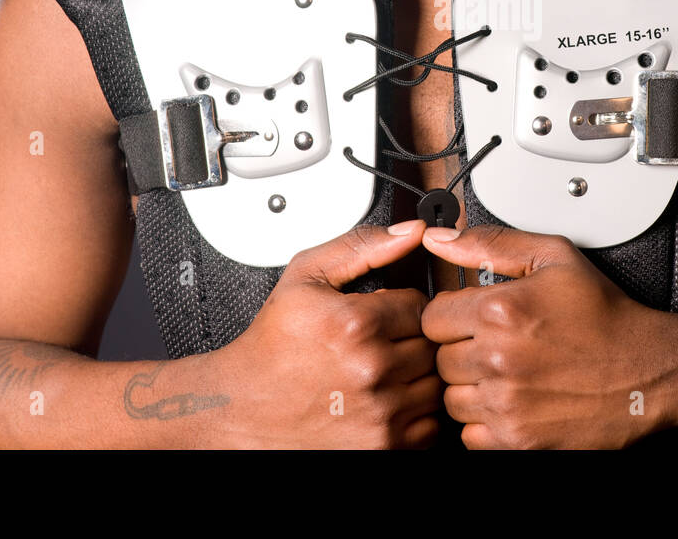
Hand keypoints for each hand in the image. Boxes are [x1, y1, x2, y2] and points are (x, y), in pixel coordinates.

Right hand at [210, 219, 442, 447]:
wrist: (243, 408)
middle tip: (383, 343)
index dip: (403, 307)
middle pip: (432, 343)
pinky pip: (430, 422)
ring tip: (382, 371)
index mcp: (356, 324)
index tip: (384, 316)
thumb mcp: (305, 277)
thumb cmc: (272, 347)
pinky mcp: (384, 446)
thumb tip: (411, 231)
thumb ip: (360, 246)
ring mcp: (381, 413)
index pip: (422, 305)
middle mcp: (372, 370)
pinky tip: (385, 400)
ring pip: (435, 382)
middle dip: (411, 339)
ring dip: (417, 375)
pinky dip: (414, 412)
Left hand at [421, 225, 677, 447]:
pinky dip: (485, 422)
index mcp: (501, 310)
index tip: (473, 320)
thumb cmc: (605, 316)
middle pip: (439, 359)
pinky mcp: (517, 439)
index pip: (431, 317)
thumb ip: (492, 243)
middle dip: (463, 350)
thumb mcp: (554, 258)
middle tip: (498, 346)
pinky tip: (512, 401)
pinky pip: (469, 434)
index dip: (452, 316)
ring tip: (507, 373)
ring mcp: (507, 402)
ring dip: (471, 387)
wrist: (649, 371)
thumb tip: (440, 238)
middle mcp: (498, 358)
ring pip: (451, 398)